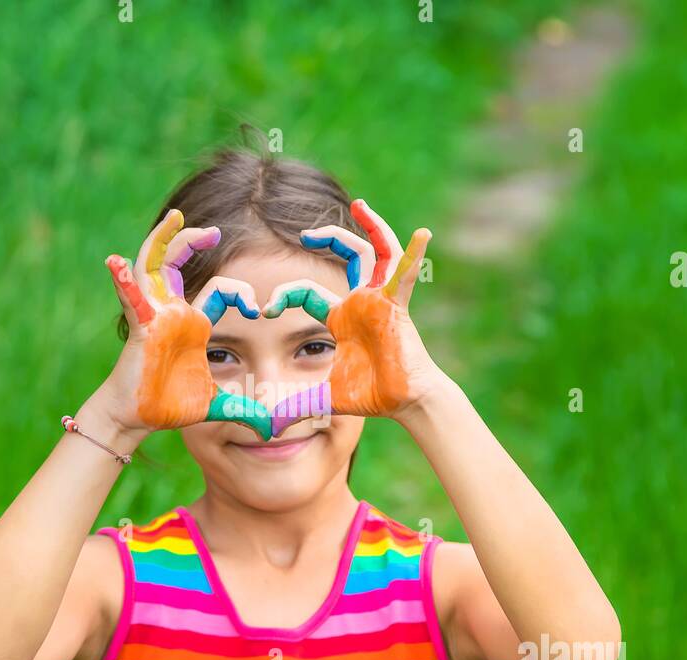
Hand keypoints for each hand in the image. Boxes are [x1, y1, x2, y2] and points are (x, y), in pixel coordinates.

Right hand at [100, 210, 268, 437]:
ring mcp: (155, 314)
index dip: (241, 294)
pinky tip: (115, 262)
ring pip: (156, 266)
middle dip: (194, 242)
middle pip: (182, 263)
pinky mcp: (140, 326)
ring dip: (165, 241)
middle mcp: (174, 311)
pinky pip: (131, 297)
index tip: (258, 310)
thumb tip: (271, 429)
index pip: (221, 292)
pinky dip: (123, 279)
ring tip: (176, 218)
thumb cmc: (170, 405)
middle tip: (217, 230)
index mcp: (195, 323)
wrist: (137, 417)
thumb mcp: (216, 405)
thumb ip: (244, 411)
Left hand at [263, 199, 446, 434]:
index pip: (306, 292)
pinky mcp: (399, 306)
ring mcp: (381, 299)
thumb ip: (295, 405)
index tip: (264, 308)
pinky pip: (407, 275)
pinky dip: (414, 254)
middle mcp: (360, 301)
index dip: (283, 295)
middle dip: (327, 238)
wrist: (402, 402)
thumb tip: (266, 427)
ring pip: (375, 253)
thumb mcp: (323, 397)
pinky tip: (423, 233)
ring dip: (369, 228)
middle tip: (306, 233)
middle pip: (346, 256)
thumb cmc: (368, 396)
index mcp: (339, 316)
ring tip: (358, 206)